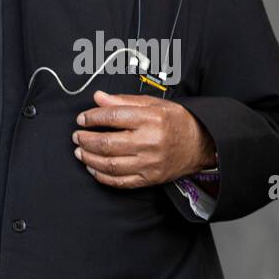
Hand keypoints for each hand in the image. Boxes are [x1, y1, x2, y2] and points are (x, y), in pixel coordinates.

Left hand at [73, 90, 216, 187]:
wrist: (201, 144)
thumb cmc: (177, 121)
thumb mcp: (153, 104)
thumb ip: (124, 101)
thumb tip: (98, 97)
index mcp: (150, 119)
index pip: (112, 117)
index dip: (92, 118)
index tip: (82, 119)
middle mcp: (149, 141)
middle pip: (107, 143)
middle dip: (86, 139)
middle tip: (77, 136)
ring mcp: (149, 163)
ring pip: (110, 164)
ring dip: (89, 158)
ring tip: (80, 151)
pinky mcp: (149, 179)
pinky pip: (120, 181)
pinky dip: (102, 176)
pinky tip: (93, 168)